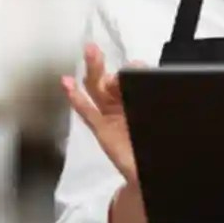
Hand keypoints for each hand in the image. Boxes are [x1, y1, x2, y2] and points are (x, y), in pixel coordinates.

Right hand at [61, 43, 144, 186]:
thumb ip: (149, 99)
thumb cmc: (150, 144)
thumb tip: (141, 77)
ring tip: (86, 55)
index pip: (130, 79)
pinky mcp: (101, 129)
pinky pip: (87, 112)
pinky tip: (67, 84)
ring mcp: (110, 115)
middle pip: (109, 81)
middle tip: (92, 49)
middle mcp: (123, 104)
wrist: (147, 173)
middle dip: (100, 65)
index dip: (128, 73)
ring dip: (91, 72)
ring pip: (96, 91)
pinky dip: (76, 98)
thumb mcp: (156, 114)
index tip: (133, 69)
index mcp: (138, 98)